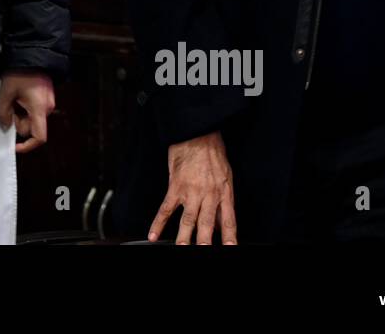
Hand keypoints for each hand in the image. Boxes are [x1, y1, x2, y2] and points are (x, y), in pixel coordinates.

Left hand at [0, 71, 54, 153]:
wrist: (31, 53)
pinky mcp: (46, 97)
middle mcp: (47, 108)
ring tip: (13, 97)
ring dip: (21, 113)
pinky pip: (35, 109)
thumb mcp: (7, 92)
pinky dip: (25, 107)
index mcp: (39, 109)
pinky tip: (19, 95)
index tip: (14, 146)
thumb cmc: (20, 72)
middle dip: (18, 121)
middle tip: (9, 105)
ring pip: (32, 118)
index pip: (39, 137)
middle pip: (32, 127)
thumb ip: (4, 112)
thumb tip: (5, 126)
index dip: (27, 146)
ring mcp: (48, 102)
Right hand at [149, 130, 237, 244]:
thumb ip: (223, 199)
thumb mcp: (226, 176)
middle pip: (207, 224)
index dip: (230, 237)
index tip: (230, 248)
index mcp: (223, 192)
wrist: (197, 134)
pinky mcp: (175, 186)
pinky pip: (166, 208)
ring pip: (187, 220)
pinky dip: (159, 222)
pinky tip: (154, 233)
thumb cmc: (212, 152)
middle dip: (205, 242)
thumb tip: (221, 220)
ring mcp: (191, 191)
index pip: (229, 220)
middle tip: (202, 251)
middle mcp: (208, 194)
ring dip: (184, 237)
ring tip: (182, 247)